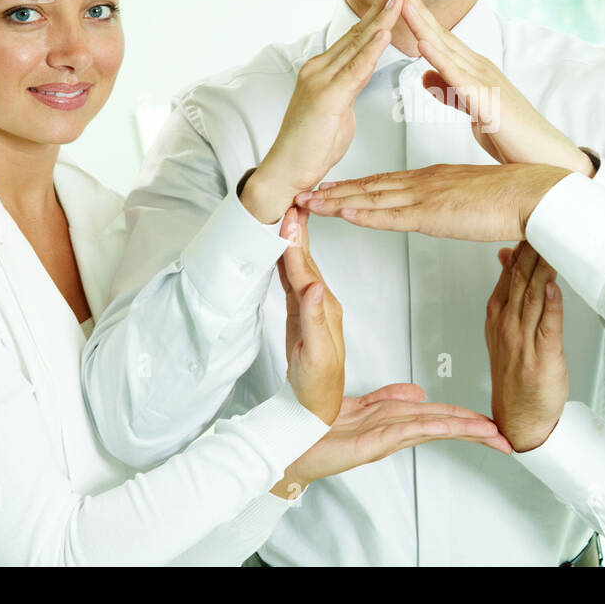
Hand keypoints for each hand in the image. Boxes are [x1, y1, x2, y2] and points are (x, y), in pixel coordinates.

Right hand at [240, 0, 402, 223]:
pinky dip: (371, 50)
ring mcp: (320, 81)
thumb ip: (347, 88)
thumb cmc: (310, 147)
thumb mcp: (336, 111)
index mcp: (322, 71)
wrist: (285, 173)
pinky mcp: (325, 98)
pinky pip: (355, 70)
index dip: (375, 16)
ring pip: (357, 45)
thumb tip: (358, 77)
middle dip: (380, 7)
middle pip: (356, 33)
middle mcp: (319, 69)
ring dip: (380, 20)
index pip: (354, 38)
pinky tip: (384, 33)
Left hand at [270, 383, 511, 497]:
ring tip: (491, 435)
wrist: (289, 446)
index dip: (466, 417)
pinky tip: (449, 427)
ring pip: (432, 428)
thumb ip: (389, 396)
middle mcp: (392, 428)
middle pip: (442, 423)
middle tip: (504, 437)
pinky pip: (406, 432)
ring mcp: (384, 437)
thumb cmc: (318, 429)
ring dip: (463, 430)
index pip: (438, 415)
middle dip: (475, 428)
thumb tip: (418, 391)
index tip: (490, 423)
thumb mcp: (360, 405)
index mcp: (392, 417)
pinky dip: (431, 428)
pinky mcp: (371, 445)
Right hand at [278, 206, 343, 424]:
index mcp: (324, 307)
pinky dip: (285, 259)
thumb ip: (314, 320)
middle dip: (296, 229)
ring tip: (286, 213)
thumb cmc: (317, 383)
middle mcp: (320, 301)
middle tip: (290, 199)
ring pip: (299, 264)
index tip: (288, 218)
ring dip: (292, 239)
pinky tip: (280, 248)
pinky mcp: (300, 311)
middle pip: (305, 258)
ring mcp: (311, 304)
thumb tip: (313, 289)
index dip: (294, 243)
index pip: (305, 268)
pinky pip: (292, 277)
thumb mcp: (316, 354)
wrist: (315, 404)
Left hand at [295, 162, 570, 242]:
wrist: (533, 193)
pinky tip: (342, 212)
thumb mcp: (475, 197)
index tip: (332, 188)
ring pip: (371, 198)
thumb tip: (451, 212)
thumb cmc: (513, 197)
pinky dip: (363, 213)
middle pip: (370, 187)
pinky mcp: (432, 213)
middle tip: (305, 193)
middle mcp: (423, 183)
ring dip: (337, 201)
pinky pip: (390, 215)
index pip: (386, 182)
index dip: (356, 186)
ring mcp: (425, 196)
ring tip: (309, 202)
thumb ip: (457, 203)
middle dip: (335, 191)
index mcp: (434, 178)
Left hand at [392, 0, 593, 174]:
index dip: (418, 16)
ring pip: (446, 48)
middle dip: (417, 8)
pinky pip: (458, 77)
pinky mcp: (487, 100)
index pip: (440, 38)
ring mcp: (484, 81)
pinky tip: (423, 44)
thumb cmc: (512, 135)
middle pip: (441, 34)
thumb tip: (424, 76)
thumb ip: (448, 91)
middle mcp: (479, 68)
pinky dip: (439, 59)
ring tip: (403, 1)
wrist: (545, 157)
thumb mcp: (472, 109)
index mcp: (473, 71)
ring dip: (423, 23)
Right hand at [485, 242, 567, 452]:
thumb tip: (507, 255)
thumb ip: (508, 290)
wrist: (519, 418)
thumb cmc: (516, 373)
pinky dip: (552, 304)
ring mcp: (524, 340)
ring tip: (551, 242)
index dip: (520, 246)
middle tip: (542, 220)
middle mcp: (508, 325)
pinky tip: (555, 286)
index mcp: (498, 316)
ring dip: (542, 267)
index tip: (529, 221)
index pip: (508, 273)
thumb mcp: (503, 327)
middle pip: (519, 279)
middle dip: (532, 248)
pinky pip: (548, 325)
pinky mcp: (543, 356)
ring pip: (533, 296)